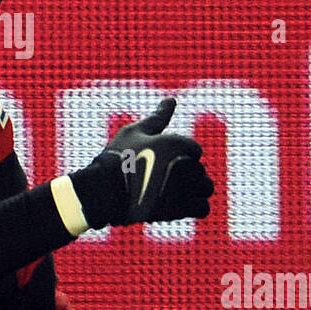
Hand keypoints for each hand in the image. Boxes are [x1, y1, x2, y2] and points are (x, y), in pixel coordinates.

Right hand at [70, 98, 213, 228]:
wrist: (104, 190)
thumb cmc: (117, 158)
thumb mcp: (134, 132)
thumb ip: (158, 117)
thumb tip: (172, 99)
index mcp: (176, 143)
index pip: (194, 149)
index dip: (180, 154)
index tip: (162, 160)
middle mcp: (184, 165)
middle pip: (200, 169)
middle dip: (185, 173)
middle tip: (161, 178)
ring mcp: (183, 189)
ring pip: (206, 188)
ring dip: (194, 190)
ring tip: (174, 192)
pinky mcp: (179, 210)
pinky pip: (202, 208)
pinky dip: (195, 206)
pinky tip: (179, 204)